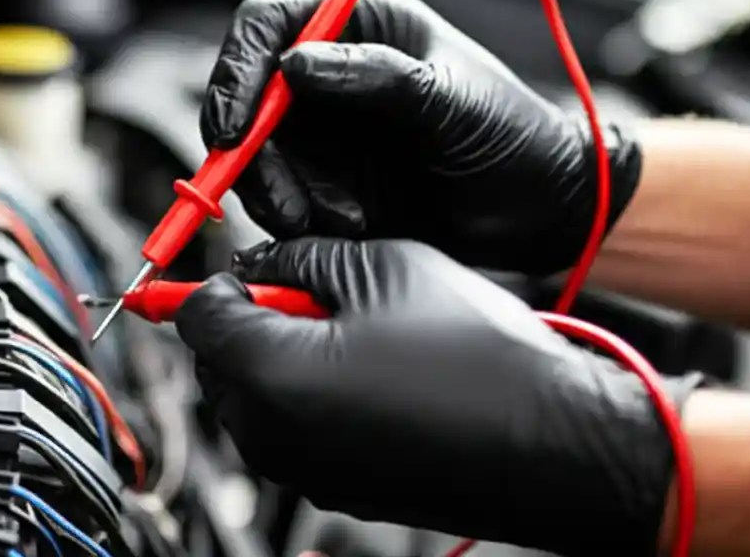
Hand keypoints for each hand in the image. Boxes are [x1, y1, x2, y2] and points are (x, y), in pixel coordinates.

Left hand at [174, 238, 696, 555]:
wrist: (553, 443)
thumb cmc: (476, 354)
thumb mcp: (378, 266)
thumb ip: (296, 259)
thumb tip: (258, 265)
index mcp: (269, 374)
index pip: (196, 317)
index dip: (217, 280)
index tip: (248, 267)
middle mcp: (272, 436)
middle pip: (216, 362)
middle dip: (246, 321)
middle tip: (309, 293)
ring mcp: (305, 472)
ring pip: (254, 399)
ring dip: (278, 358)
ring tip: (352, 330)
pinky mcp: (338, 491)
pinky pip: (295, 433)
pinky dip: (310, 398)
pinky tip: (372, 372)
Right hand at [201, 0, 641, 273]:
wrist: (540, 212)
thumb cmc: (513, 136)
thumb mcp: (452, 100)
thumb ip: (376, 77)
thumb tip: (293, 65)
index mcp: (359, 26)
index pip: (267, 25)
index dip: (237, 70)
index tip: (234, 128)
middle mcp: (327, 73)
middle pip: (244, 99)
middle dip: (251, 155)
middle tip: (279, 202)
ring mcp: (320, 132)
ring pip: (254, 159)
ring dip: (280, 196)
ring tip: (340, 221)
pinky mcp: (320, 184)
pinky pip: (278, 199)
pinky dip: (298, 220)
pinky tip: (348, 229)